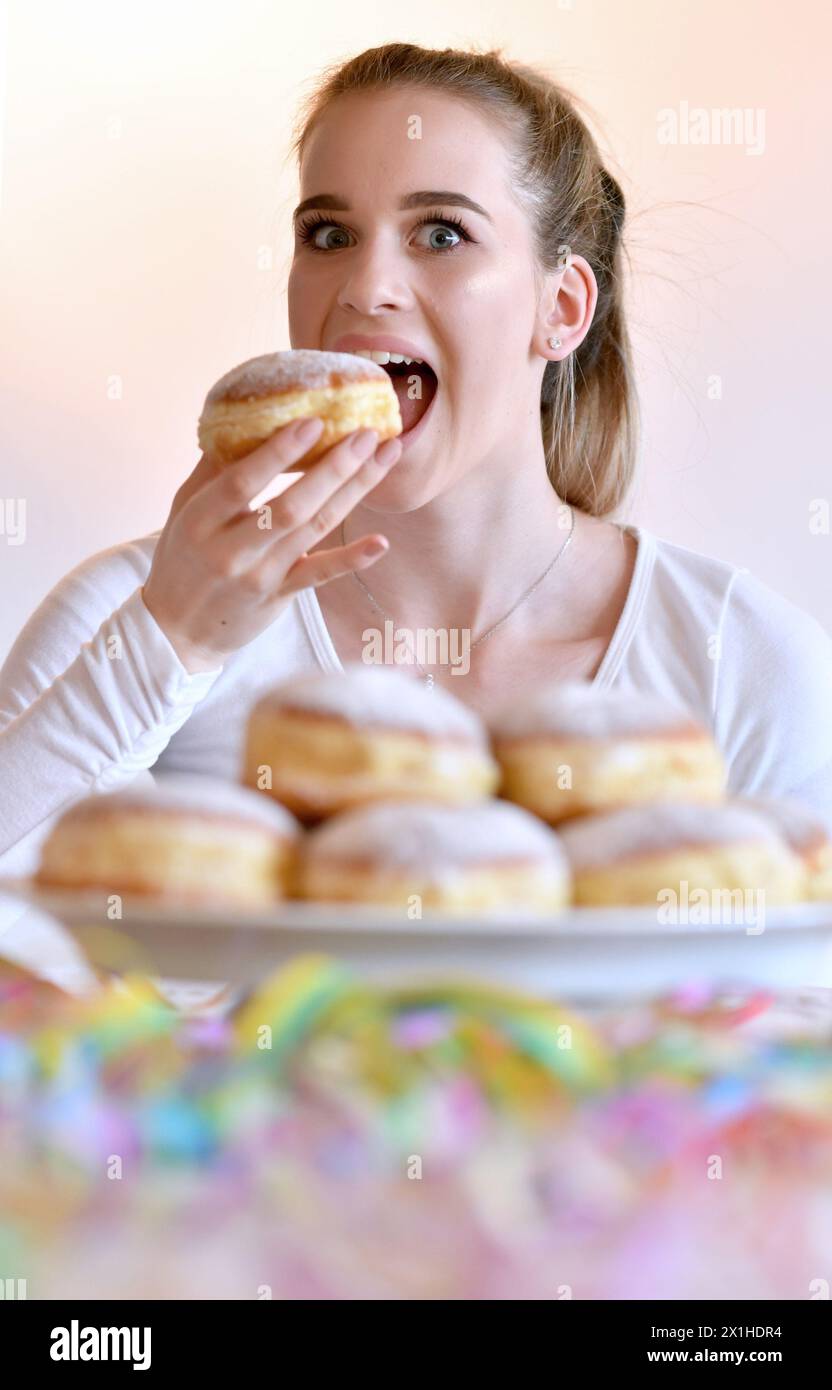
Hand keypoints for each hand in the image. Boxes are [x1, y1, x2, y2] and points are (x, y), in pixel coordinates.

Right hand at [141, 417, 400, 672]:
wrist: (179, 630)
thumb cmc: (182, 559)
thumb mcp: (182, 510)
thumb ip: (211, 469)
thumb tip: (241, 418)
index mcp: (201, 520)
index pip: (242, 482)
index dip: (279, 452)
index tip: (314, 421)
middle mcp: (231, 549)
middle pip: (290, 506)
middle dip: (334, 467)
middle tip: (368, 434)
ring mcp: (259, 575)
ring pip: (313, 528)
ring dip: (354, 491)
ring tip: (385, 457)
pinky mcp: (279, 597)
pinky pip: (319, 574)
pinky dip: (351, 559)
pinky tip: (380, 542)